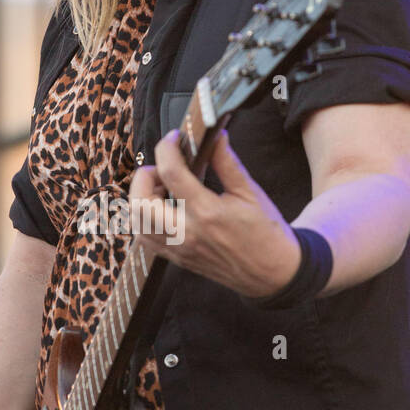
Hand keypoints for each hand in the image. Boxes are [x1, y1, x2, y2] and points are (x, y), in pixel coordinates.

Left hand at [128, 127, 301, 296]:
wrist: (272, 274)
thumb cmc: (266, 233)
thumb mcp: (251, 192)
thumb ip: (227, 162)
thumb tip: (215, 136)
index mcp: (208, 212)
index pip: (171, 173)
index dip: (168, 148)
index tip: (175, 139)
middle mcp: (187, 233)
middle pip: (140, 202)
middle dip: (145, 176)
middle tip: (164, 168)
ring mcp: (179, 249)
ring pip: (137, 223)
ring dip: (141, 199)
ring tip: (161, 189)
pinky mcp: (178, 259)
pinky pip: (145, 240)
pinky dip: (144, 220)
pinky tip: (162, 209)